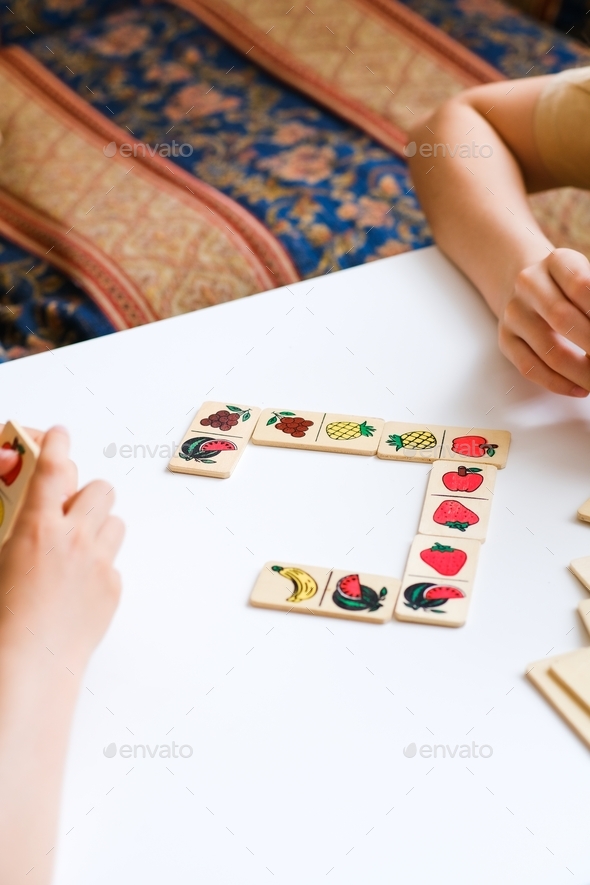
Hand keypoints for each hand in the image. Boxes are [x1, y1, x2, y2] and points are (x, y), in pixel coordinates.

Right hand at [0, 427, 123, 668]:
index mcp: (36, 528)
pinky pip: (113, 562)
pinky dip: (99, 566)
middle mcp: (74, 539)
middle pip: (99, 489)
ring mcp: (99, 563)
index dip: (57, 445)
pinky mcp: (113, 588)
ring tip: (75, 549)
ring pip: (114, 521)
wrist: (28, 666)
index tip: (59, 435)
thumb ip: (16, 527)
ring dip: (97, 526)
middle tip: (67, 511)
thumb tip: (28, 519)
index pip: (53, 469)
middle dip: (84, 494)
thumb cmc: (2, 619)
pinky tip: (76, 588)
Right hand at [499, 248, 589, 396]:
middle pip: (562, 319)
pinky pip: (529, 367)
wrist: (529, 284)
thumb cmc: (569, 286)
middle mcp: (529, 284)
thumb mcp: (587, 278)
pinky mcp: (506, 339)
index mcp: (557, 262)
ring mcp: (514, 313)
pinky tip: (579, 389)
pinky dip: (557, 383)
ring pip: (548, 350)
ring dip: (580, 373)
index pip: (582, 286)